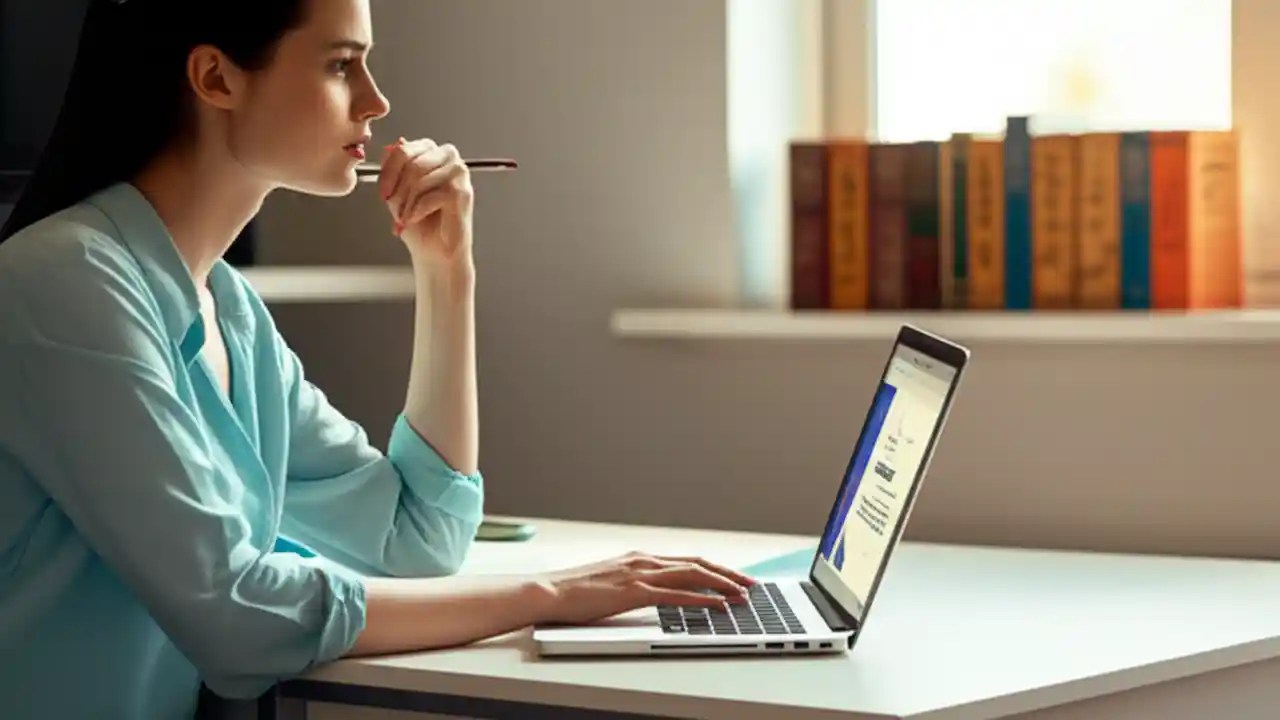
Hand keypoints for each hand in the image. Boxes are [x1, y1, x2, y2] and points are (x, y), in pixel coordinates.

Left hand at [379, 137, 473, 265]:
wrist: (435, 252)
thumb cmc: (419, 224)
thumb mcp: (396, 193)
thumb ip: (392, 169)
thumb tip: (388, 148)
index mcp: (431, 152)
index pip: (404, 150)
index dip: (389, 173)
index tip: (383, 193)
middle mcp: (447, 157)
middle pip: (412, 162)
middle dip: (398, 190)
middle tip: (394, 209)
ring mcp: (457, 173)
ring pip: (420, 178)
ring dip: (406, 203)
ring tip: (404, 218)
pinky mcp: (462, 192)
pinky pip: (430, 196)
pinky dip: (417, 211)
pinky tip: (415, 220)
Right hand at [534, 551, 758, 625]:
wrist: (549, 591)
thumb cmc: (575, 591)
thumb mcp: (611, 581)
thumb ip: (634, 582)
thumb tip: (653, 591)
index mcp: (640, 558)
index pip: (687, 560)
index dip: (714, 568)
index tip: (733, 577)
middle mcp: (644, 560)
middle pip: (697, 563)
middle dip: (728, 573)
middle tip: (750, 584)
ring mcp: (640, 574)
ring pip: (693, 574)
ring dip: (723, 584)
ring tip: (743, 594)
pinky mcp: (634, 592)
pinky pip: (677, 595)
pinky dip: (703, 599)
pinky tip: (719, 605)